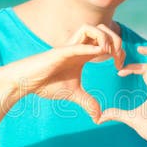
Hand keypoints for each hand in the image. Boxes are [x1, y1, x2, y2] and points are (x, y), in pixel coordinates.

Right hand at [0, 24, 123, 120]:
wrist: (25, 83)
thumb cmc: (47, 84)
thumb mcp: (74, 94)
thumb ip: (88, 103)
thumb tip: (98, 118)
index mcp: (84, 54)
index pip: (107, 42)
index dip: (118, 51)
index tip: (120, 67)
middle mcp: (78, 47)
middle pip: (103, 29)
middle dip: (116, 41)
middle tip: (118, 59)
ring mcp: (69, 48)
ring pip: (91, 28)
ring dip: (105, 39)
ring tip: (109, 54)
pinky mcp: (60, 53)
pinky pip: (78, 44)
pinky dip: (91, 46)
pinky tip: (100, 53)